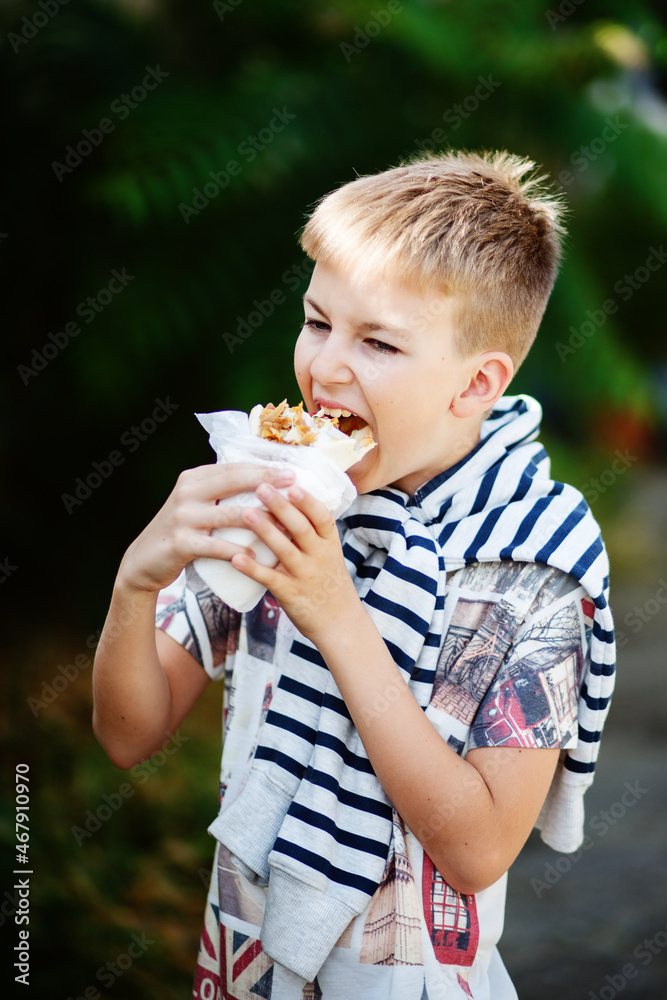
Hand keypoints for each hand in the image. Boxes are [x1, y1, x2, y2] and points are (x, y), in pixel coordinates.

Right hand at [116, 463, 295, 595]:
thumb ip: (220, 492)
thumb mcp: (196, 503)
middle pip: (233, 481)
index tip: (291, 472)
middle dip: (266, 481)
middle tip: (293, 485)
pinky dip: (237, 551)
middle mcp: (187, 492)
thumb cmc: (182, 532)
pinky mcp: (180, 543)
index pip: (233, 467)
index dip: (263, 468)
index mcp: (194, 478)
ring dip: (260, 519)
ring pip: (229, 514)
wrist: (144, 561)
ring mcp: (183, 517)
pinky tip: (255, 556)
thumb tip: (264, 485)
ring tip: (285, 525)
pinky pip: (216, 546)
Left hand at [230, 483, 363, 642]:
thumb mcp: (329, 554)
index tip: (292, 484)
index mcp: (330, 544)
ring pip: (284, 550)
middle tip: (261, 487)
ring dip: (265, 531)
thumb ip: (312, 532)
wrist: (340, 623)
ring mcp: (305, 576)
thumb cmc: (329, 582)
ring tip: (246, 513)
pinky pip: (270, 579)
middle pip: (301, 528)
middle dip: (281, 507)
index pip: (321, 517)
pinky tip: (236, 557)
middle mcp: (320, 557)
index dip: (308, 500)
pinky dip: (253, 568)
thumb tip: (288, 499)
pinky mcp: (290, 594)